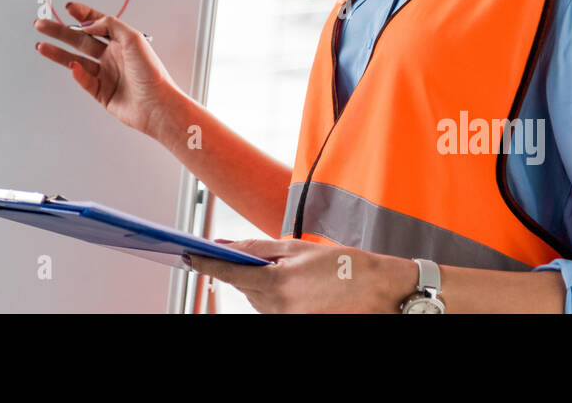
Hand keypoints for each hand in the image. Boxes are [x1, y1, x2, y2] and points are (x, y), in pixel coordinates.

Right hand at [33, 1, 183, 141]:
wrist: (157, 105)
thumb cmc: (152, 73)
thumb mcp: (133, 38)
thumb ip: (109, 25)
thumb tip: (89, 24)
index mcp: (122, 42)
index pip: (97, 24)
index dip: (82, 15)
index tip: (68, 7)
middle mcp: (113, 57)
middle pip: (81, 40)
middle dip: (60, 32)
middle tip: (43, 24)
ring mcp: (106, 75)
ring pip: (77, 60)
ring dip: (58, 52)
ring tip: (42, 44)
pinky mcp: (102, 93)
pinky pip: (84, 80)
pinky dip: (77, 74)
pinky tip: (72, 67)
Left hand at [188, 238, 417, 313]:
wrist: (383, 293)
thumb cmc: (346, 267)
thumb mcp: (300, 248)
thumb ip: (261, 246)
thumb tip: (228, 244)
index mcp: (277, 283)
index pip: (229, 272)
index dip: (206, 262)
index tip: (188, 254)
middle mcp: (278, 308)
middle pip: (244, 287)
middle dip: (245, 271)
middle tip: (259, 258)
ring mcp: (287, 322)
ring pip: (258, 301)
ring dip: (263, 285)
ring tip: (292, 274)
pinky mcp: (298, 327)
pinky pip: (274, 312)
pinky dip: (276, 298)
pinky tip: (297, 289)